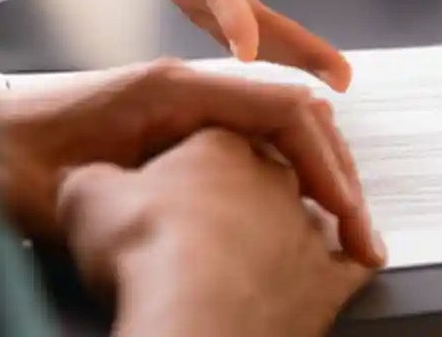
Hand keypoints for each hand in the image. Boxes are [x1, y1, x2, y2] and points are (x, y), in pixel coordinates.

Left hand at [0, 59, 383, 266]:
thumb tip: (210, 203)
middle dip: (338, 171)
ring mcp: (186, 106)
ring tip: (344, 227)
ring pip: (279, 130)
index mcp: (175, 88)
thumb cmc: (10, 162)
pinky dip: (288, 177)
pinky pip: (254, 145)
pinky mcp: (179, 129)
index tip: (348, 212)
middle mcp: (189, 88)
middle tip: (362, 232)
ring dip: (318, 174)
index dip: (324, 163)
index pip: (279, 110)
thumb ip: (146, 186)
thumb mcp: (79, 187)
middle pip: (294, 115)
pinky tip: (297, 214)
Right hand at [36, 0, 350, 89]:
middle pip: (237, 21)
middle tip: (340, 77)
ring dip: (287, 57)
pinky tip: (305, 63)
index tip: (247, 50)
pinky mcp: (198, 7)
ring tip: (336, 76)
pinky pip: (234, 34)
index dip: (230, 13)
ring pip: (238, 36)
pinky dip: (271, 51)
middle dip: (289, 50)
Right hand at [59, 130, 379, 336]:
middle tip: (253, 205)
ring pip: (325, 204)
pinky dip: (356, 254)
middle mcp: (270, 172)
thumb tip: (84, 182)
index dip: (212, 154)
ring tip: (305, 227)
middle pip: (282, 162)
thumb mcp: (87, 196)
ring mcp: (303, 222)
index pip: (226, 133)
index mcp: (218, 138)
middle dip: (275, 178)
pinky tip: (358, 259)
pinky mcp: (326, 277)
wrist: (189, 308)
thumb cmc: (140, 249)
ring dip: (326, 210)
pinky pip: (351, 260)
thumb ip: (94, 179)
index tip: (199, 175)